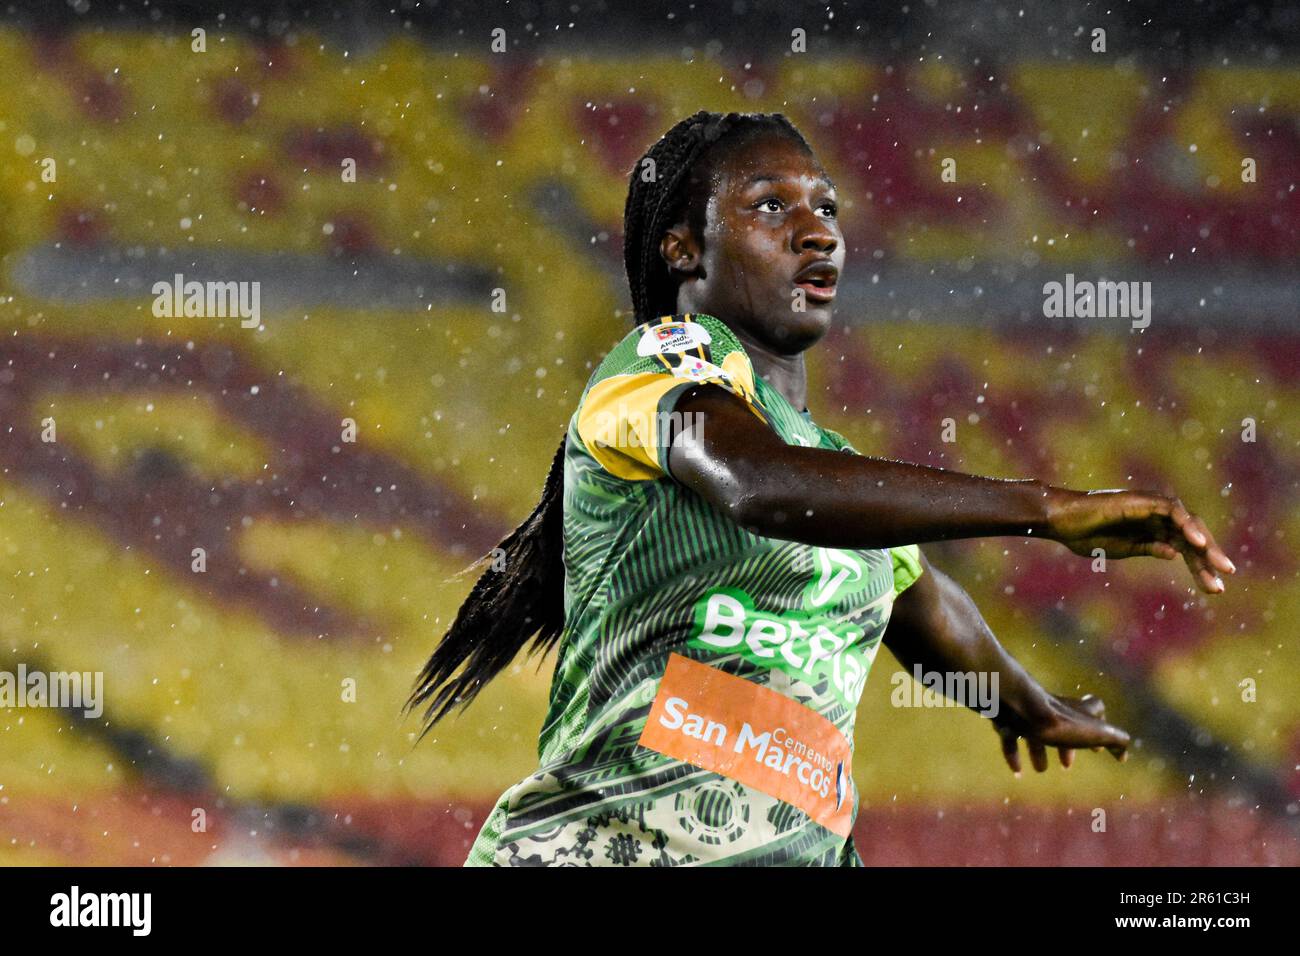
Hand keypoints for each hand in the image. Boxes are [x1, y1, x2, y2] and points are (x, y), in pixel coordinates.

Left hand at [993, 692, 1130, 773]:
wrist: (1013, 703)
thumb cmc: (1054, 721)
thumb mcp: (1093, 732)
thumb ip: (1113, 740)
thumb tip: (1125, 750)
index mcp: (1074, 709)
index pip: (1095, 709)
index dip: (1100, 727)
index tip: (1101, 749)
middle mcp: (1051, 706)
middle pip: (1062, 723)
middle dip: (1066, 745)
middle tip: (1067, 766)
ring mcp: (1027, 709)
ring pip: (1034, 729)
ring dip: (1038, 751)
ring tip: (1040, 770)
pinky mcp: (1006, 715)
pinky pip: (1009, 734)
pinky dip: (1014, 752)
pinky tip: (1017, 770)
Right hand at [1047, 488, 1235, 593]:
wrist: (1062, 521)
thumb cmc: (1084, 535)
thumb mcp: (1123, 548)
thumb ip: (1149, 548)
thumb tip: (1175, 553)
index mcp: (1151, 530)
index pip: (1185, 547)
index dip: (1200, 566)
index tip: (1215, 588)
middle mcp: (1156, 517)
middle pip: (1192, 537)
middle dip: (1208, 559)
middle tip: (1222, 582)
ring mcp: (1151, 508)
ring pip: (1188, 525)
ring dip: (1205, 546)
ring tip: (1218, 567)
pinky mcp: (1144, 501)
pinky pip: (1172, 512)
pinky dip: (1186, 526)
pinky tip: (1196, 544)